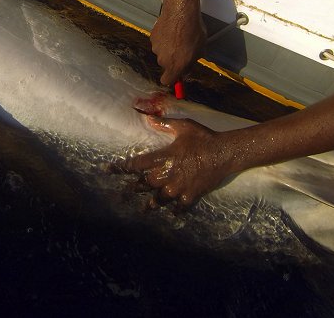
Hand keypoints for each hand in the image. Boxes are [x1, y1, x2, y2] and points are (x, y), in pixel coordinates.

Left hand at [111, 116, 234, 209]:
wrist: (224, 153)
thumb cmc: (203, 138)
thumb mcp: (183, 126)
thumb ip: (164, 124)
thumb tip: (147, 118)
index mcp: (163, 157)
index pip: (137, 164)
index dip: (122, 167)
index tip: (109, 170)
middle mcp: (167, 174)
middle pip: (144, 184)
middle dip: (132, 189)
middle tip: (121, 194)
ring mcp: (178, 187)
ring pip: (159, 199)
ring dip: (150, 204)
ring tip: (143, 209)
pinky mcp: (191, 195)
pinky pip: (180, 207)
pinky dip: (175, 211)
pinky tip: (172, 215)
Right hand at [151, 0, 205, 85]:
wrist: (181, 12)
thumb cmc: (193, 31)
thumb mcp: (200, 50)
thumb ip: (191, 62)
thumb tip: (187, 66)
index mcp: (175, 66)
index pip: (167, 81)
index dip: (172, 78)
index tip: (177, 75)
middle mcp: (163, 59)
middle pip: (166, 65)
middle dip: (173, 59)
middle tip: (182, 50)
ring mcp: (156, 48)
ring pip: (162, 52)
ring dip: (168, 48)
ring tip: (178, 36)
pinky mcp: (152, 37)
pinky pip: (158, 42)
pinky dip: (164, 38)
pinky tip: (171, 30)